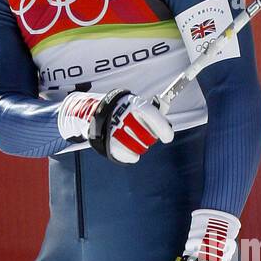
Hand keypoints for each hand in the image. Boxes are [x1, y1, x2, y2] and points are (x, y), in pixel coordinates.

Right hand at [57, 90, 172, 163]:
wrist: (92, 114)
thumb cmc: (120, 110)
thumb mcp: (135, 104)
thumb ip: (151, 114)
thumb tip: (167, 126)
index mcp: (133, 104)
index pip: (152, 116)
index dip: (163, 129)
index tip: (168, 138)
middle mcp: (124, 116)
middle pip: (149, 136)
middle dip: (150, 138)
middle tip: (143, 134)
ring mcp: (116, 130)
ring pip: (141, 147)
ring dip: (141, 146)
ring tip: (134, 139)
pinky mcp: (111, 144)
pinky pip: (132, 156)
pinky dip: (133, 155)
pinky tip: (128, 147)